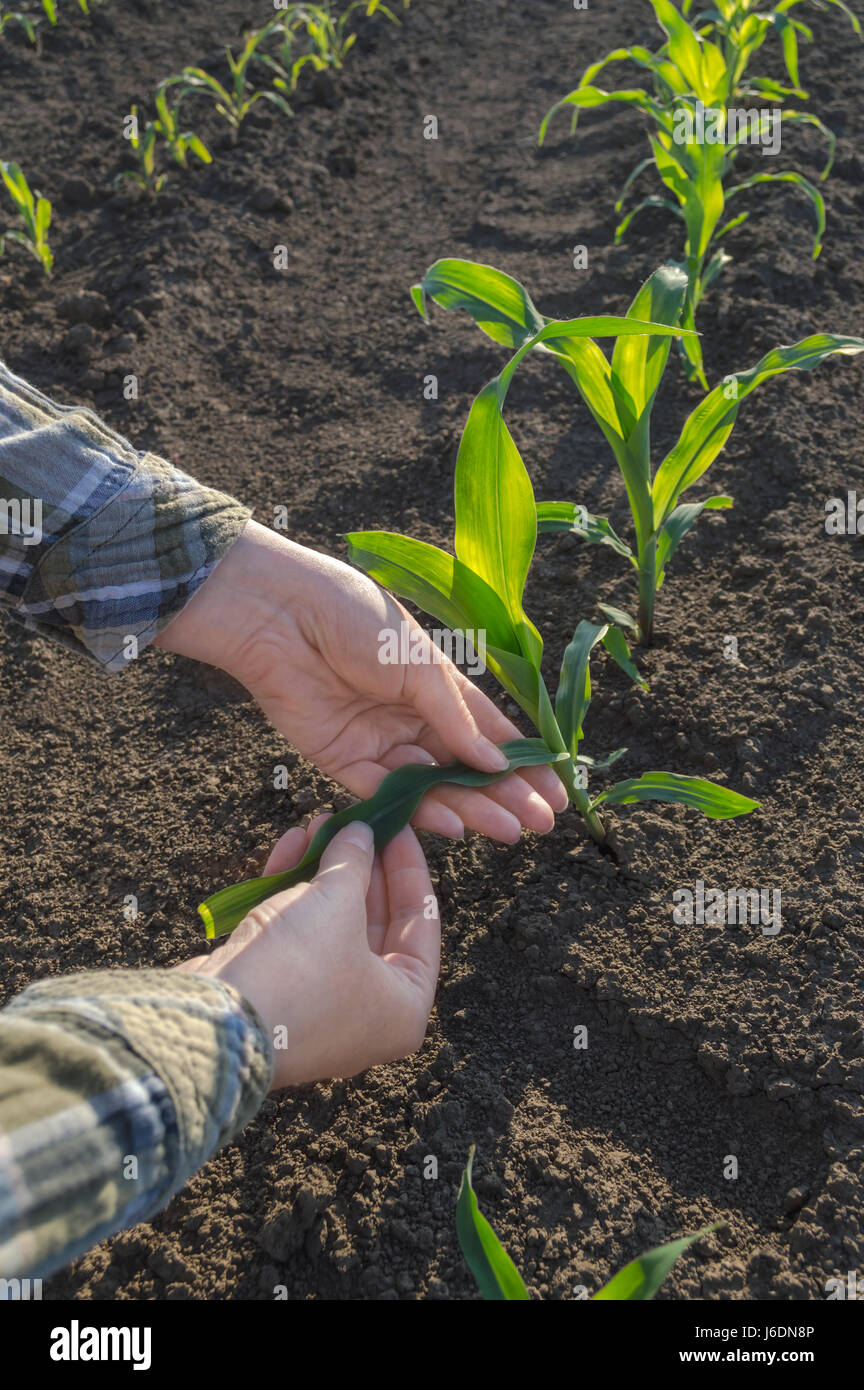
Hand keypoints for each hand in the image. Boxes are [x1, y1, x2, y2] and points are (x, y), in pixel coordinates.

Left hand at [155, 520, 567, 840]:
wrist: (280, 615)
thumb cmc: (356, 620)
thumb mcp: (419, 664)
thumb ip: (455, 718)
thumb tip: (497, 763)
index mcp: (436, 684)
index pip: (489, 732)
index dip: (523, 762)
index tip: (556, 792)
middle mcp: (410, 716)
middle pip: (464, 766)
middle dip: (504, 794)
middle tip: (539, 824)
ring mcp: (377, 740)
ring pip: (431, 786)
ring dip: (469, 807)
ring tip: (507, 830)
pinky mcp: (341, 759)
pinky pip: (386, 793)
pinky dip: (418, 810)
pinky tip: (453, 822)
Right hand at [177, 817, 439, 1087]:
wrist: (214, 1023)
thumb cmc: (298, 971)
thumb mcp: (338, 903)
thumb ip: (355, 862)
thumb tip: (361, 833)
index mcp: (404, 1006)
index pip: (421, 922)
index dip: (408, 867)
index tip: (398, 825)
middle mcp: (368, 1014)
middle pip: (375, 921)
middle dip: (361, 865)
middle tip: (356, 821)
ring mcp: (319, 1006)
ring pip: (331, 924)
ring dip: (325, 872)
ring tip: (319, 823)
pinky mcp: (278, 993)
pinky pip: (297, 935)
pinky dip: (294, 892)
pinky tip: (291, 845)